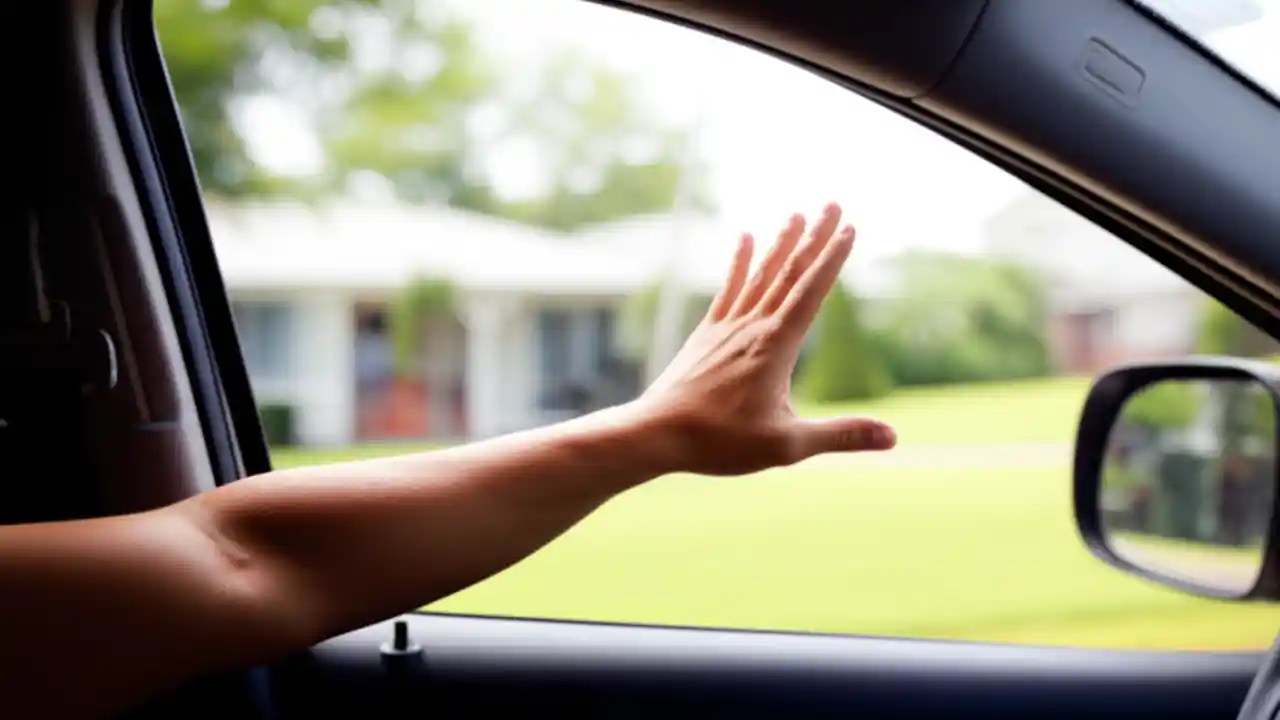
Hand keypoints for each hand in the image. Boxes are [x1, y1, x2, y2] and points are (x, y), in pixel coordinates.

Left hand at [637, 203, 895, 475]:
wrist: (656, 434)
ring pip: (760, 276)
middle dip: (814, 238)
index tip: (848, 228)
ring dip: (781, 244)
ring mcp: (726, 327)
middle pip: (789, 274)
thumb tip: (893, 436)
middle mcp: (752, 327)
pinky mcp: (706, 335)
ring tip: (796, 216)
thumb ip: (841, 436)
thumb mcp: (787, 446)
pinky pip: (728, 290)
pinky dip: (739, 263)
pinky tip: (745, 239)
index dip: (832, 259)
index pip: (811, 292)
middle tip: (832, 204)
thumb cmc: (720, 442)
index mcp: (775, 346)